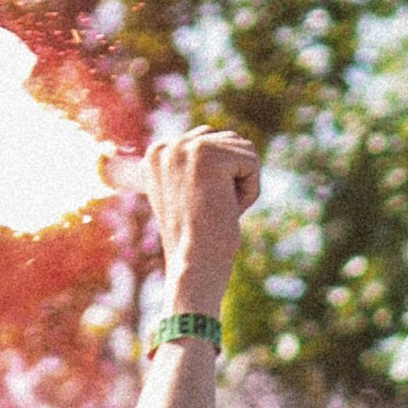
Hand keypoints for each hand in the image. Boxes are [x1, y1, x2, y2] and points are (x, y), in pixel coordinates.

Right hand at [146, 124, 259, 294]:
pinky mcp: (207, 153)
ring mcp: (184, 147)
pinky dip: (250, 190)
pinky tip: (228, 209)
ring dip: (241, 185)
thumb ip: (194, 166)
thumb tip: (218, 141)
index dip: (218, 179)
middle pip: (227, 141)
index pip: (207, 143)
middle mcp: (165, 146)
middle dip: (232, 178)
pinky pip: (252, 161)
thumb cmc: (195, 243)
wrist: (194, 267)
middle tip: (212, 210)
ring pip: (242, 150)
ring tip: (219, 210)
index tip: (199, 206)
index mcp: (155, 155)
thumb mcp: (187, 196)